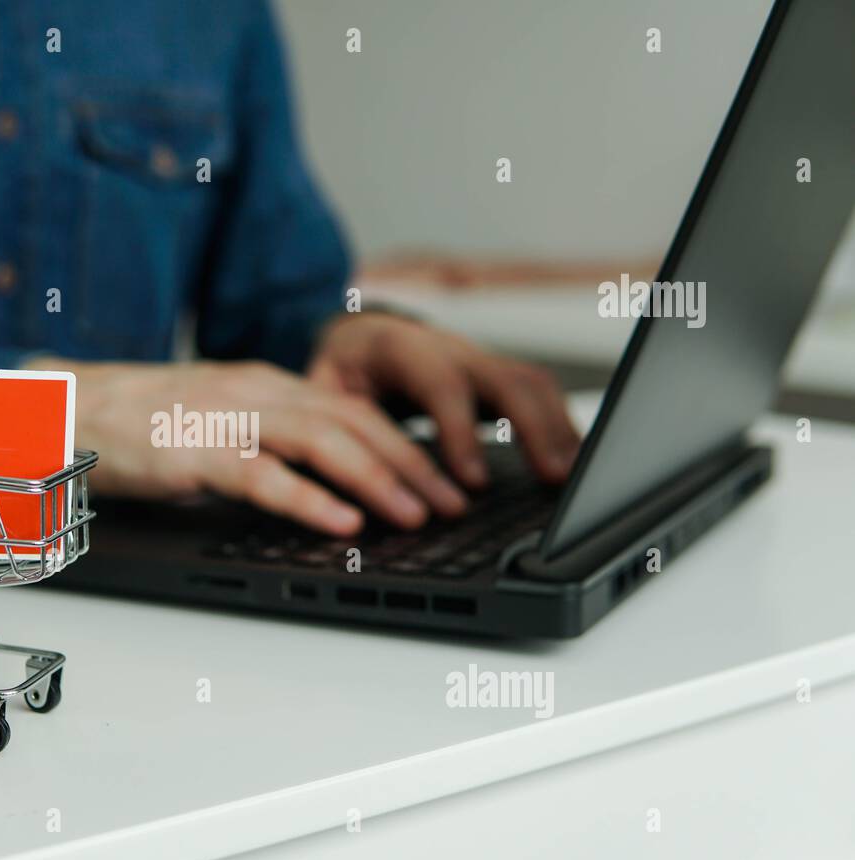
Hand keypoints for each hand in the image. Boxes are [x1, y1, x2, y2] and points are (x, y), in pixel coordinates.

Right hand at [35, 358, 470, 536]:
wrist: (70, 409)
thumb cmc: (143, 421)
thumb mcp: (219, 419)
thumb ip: (270, 438)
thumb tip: (327, 477)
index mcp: (266, 385)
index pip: (353, 408)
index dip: (405, 443)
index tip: (442, 478)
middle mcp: (256, 393)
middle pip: (352, 421)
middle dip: (410, 463)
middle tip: (451, 502)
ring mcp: (226, 419)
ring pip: (320, 441)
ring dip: (376, 479)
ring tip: (414, 515)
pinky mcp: (194, 452)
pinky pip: (263, 475)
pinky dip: (308, 498)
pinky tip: (341, 521)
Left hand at [308, 312, 580, 487]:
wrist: (355, 341)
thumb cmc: (338, 375)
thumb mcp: (322, 394)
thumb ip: (337, 426)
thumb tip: (352, 478)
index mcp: (399, 349)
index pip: (441, 384)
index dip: (461, 431)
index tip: (475, 481)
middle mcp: (448, 348)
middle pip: (505, 377)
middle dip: (534, 428)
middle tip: (551, 479)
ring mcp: (478, 359)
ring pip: (531, 383)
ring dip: (558, 429)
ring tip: (572, 479)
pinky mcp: (496, 377)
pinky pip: (539, 394)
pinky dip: (561, 427)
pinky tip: (573, 464)